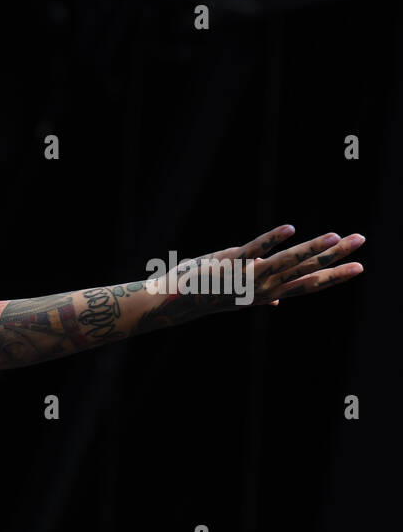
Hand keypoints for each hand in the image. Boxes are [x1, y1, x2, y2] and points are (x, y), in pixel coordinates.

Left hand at [149, 225, 364, 308]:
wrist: (171, 302)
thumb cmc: (206, 295)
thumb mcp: (238, 297)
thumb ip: (260, 296)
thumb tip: (277, 302)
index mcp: (265, 295)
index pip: (307, 285)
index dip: (334, 276)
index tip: (359, 266)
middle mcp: (260, 290)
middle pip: (305, 273)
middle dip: (335, 258)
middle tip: (361, 242)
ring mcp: (245, 278)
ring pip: (286, 262)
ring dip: (313, 248)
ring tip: (337, 235)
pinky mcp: (228, 264)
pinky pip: (254, 250)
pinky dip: (272, 239)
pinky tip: (291, 228)